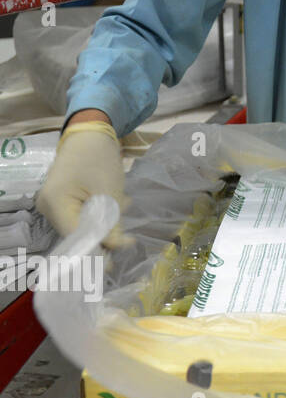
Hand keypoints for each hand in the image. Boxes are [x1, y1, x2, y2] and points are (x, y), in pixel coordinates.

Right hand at [35, 120, 129, 247]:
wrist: (90, 134)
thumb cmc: (100, 159)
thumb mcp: (111, 193)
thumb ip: (112, 223)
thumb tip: (117, 248)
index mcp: (55, 204)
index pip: (74, 238)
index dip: (94, 252)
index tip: (113, 263)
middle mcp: (47, 207)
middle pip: (75, 235)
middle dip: (102, 238)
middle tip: (127, 240)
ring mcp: (52, 204)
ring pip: (80, 227)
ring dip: (103, 223)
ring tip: (123, 205)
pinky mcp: (60, 201)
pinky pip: (80, 217)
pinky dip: (98, 214)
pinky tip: (117, 202)